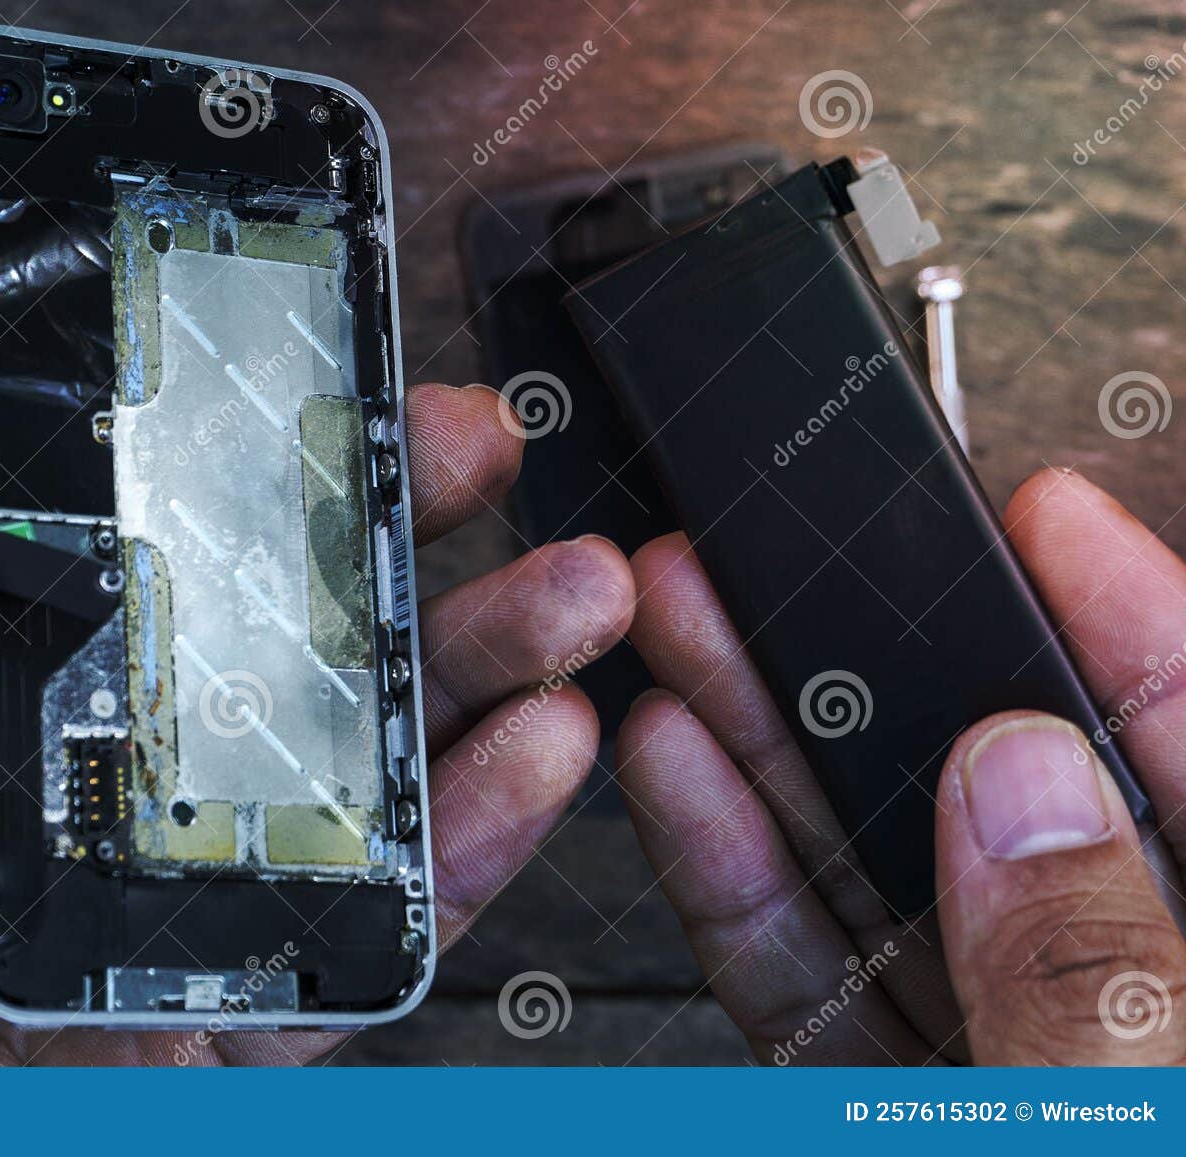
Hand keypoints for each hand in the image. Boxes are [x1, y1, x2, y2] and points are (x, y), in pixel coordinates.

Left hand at [0, 179, 633, 1065]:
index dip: (21, 359)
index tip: (129, 261)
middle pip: (183, 610)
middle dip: (330, 507)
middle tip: (440, 436)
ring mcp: (97, 902)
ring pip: (295, 765)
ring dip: (432, 674)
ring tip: (541, 596)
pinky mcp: (166, 1022)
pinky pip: (320, 941)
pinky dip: (432, 866)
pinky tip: (510, 779)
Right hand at [618, 468, 1185, 1064]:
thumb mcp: (1143, 1110)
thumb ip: (1090, 971)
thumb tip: (1015, 788)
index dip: (1129, 629)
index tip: (1045, 522)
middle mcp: (1120, 1018)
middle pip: (1000, 804)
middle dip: (874, 664)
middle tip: (783, 566)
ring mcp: (995, 1058)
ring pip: (875, 878)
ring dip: (763, 749)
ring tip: (684, 633)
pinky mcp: (886, 1103)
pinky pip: (806, 981)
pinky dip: (731, 880)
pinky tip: (679, 777)